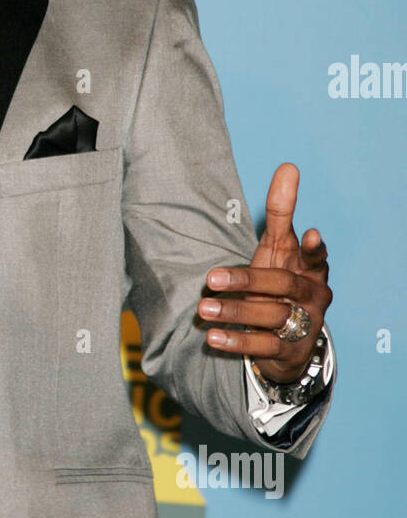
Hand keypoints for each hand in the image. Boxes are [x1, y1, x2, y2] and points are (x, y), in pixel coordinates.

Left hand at [197, 162, 332, 383]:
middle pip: (283, 286)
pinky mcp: (289, 351)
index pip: (315, 256)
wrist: (293, 340)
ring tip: (203, 308)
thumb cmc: (282, 282)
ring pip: (271, 317)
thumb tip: (288, 166)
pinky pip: (263, 347)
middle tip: (211, 278)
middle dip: (248, 281)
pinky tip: (213, 336)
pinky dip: (237, 342)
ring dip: (236, 312)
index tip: (310, 233)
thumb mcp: (279, 248)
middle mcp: (312, 297)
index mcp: (311, 269)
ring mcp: (304, 325)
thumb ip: (281, 212)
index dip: (313, 247)